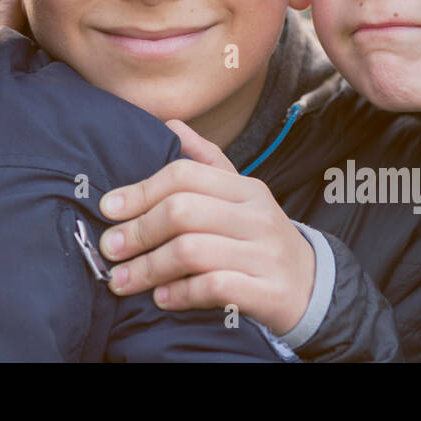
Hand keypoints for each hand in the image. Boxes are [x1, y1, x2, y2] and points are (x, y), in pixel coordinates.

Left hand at [98, 119, 315, 335]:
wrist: (313, 289)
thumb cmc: (258, 239)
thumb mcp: (240, 196)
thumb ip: (206, 160)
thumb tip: (170, 122)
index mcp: (244, 188)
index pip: (184, 175)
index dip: (140, 191)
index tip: (108, 209)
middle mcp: (256, 216)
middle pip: (183, 211)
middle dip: (138, 231)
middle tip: (110, 250)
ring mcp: (264, 254)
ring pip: (192, 251)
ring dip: (149, 268)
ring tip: (122, 280)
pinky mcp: (268, 292)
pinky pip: (214, 287)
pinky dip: (180, 293)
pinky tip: (161, 298)